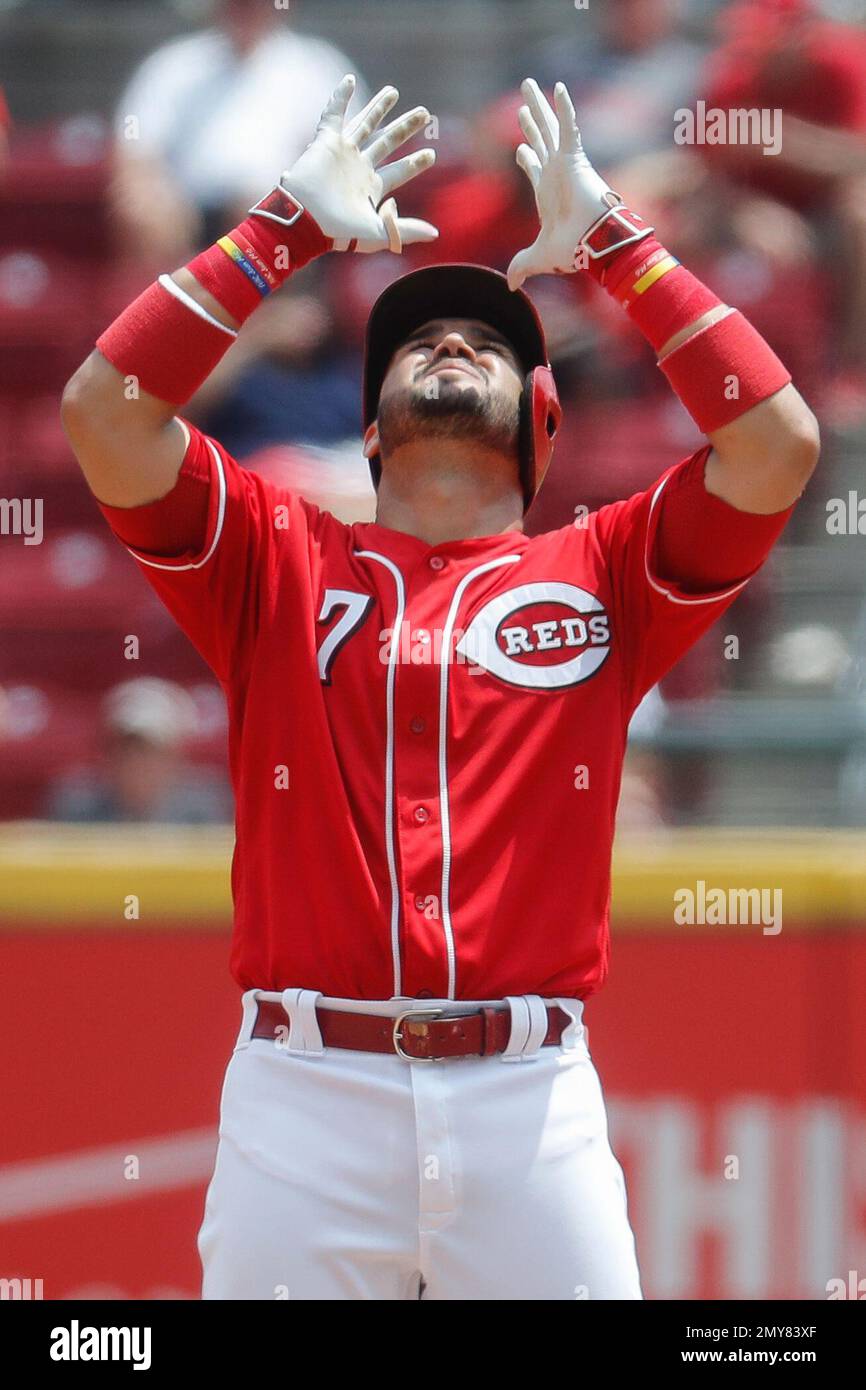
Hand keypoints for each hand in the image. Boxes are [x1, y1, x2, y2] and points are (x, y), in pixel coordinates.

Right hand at [280, 74, 437, 253]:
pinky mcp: (325, 142)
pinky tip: (349, 80)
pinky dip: (340, 97)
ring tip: (394, 91)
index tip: (432, 154)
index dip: (415, 163)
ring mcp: (343, 153)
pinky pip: (333, 115)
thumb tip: (436, 234)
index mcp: (371, 187)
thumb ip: (406, 230)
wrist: (307, 219)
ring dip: (379, 107)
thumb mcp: (379, 232)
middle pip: (387, 142)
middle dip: (405, 128)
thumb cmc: (340, 231)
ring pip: (365, 124)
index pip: (399, 171)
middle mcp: (359, 167)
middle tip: (425, 114)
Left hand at [507, 78, 624, 290]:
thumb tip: (511, 286)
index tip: (520, 146)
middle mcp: (555, 173)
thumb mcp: (538, 257)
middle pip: (540, 139)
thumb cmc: (573, 251)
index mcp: (548, 192)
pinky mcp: (574, 157)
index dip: (527, 156)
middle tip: (522, 102)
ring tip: (529, 84)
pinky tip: (557, 87)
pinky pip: (568, 125)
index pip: (536, 167)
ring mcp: (564, 163)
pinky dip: (563, 107)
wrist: (591, 244)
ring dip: (539, 105)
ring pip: (548, 126)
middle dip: (530, 120)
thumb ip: (522, 266)